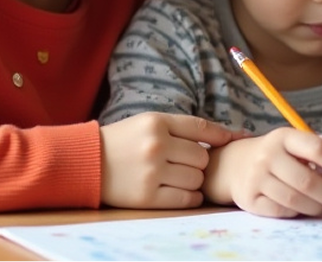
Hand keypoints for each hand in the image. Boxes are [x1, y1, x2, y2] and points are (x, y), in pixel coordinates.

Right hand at [99, 112, 240, 208]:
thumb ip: (181, 127)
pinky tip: (181, 192)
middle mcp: (156, 145)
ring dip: (194, 181)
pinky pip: (185, 199)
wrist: (85, 163)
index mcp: (157, 122)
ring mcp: (152, 172)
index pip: (202, 128)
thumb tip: (226, 134)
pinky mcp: (147, 196)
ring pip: (196, 179)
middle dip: (199, 162)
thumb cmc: (122, 142)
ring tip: (178, 177)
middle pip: (202, 157)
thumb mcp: (147, 122)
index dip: (223, 135)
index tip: (235, 139)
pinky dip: (190, 198)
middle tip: (186, 164)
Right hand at [205, 129, 321, 217]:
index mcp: (284, 137)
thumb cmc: (276, 154)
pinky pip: (282, 211)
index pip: (316, 148)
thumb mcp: (297, 143)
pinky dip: (299, 212)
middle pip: (307, 180)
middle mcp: (268, 155)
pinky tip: (307, 208)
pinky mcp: (250, 199)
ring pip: (295, 199)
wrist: (234, 165)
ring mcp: (256, 178)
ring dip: (318, 206)